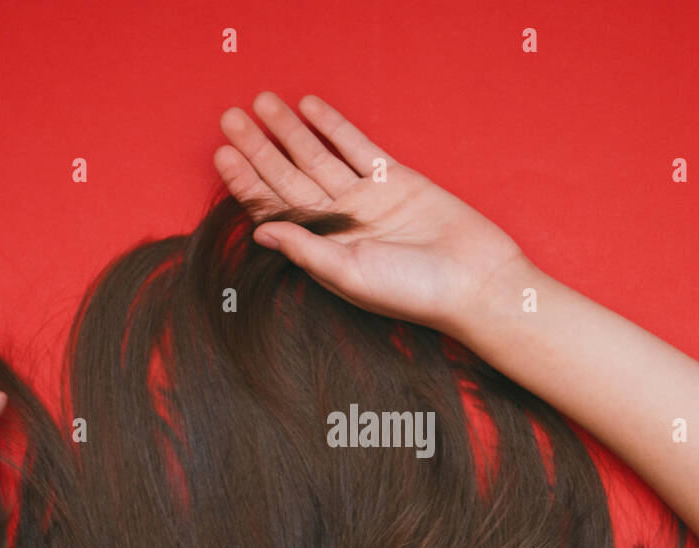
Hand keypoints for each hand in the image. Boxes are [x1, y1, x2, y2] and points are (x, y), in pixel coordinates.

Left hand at [214, 91, 538, 334]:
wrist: (475, 281)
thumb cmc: (414, 292)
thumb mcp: (350, 274)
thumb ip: (305, 250)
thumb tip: (259, 233)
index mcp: (323, 251)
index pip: (276, 211)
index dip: (248, 183)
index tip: (223, 154)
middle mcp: (340, 224)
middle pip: (289, 179)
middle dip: (260, 149)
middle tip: (231, 118)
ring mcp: (367, 200)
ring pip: (318, 158)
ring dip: (290, 132)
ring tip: (263, 104)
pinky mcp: (395, 180)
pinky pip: (356, 148)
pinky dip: (333, 128)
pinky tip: (309, 109)